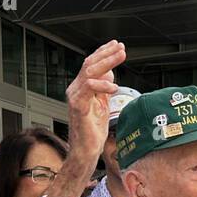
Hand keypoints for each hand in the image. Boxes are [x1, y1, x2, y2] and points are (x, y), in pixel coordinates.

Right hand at [65, 40, 123, 166]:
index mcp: (81, 88)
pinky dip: (103, 85)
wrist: (85, 150)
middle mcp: (75, 90)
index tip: (117, 46)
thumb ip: (103, 88)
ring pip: (89, 72)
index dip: (103, 53)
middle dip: (107, 53)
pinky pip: (89, 88)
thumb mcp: (102, 104)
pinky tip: (114, 88)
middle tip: (121, 48)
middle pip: (89, 64)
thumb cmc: (92, 131)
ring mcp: (75, 97)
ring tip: (121, 57)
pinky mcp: (78, 106)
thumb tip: (109, 72)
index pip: (91, 64)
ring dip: (107, 62)